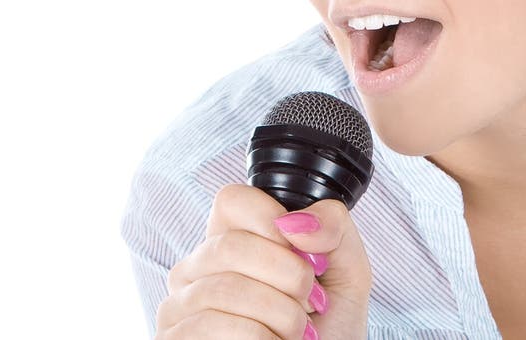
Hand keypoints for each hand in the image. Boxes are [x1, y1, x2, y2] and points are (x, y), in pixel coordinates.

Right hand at [155, 183, 372, 338]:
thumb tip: (294, 222)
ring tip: (297, 331)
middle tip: (311, 301)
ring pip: (225, 290)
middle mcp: (196, 267)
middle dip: (287, 276)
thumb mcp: (346, 267)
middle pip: (231, 246)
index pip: (231, 199)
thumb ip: (334, 226)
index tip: (306, 255)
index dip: (272, 222)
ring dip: (280, 315)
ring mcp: (179, 307)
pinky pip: (214, 328)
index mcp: (232, 236)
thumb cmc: (329, 322)